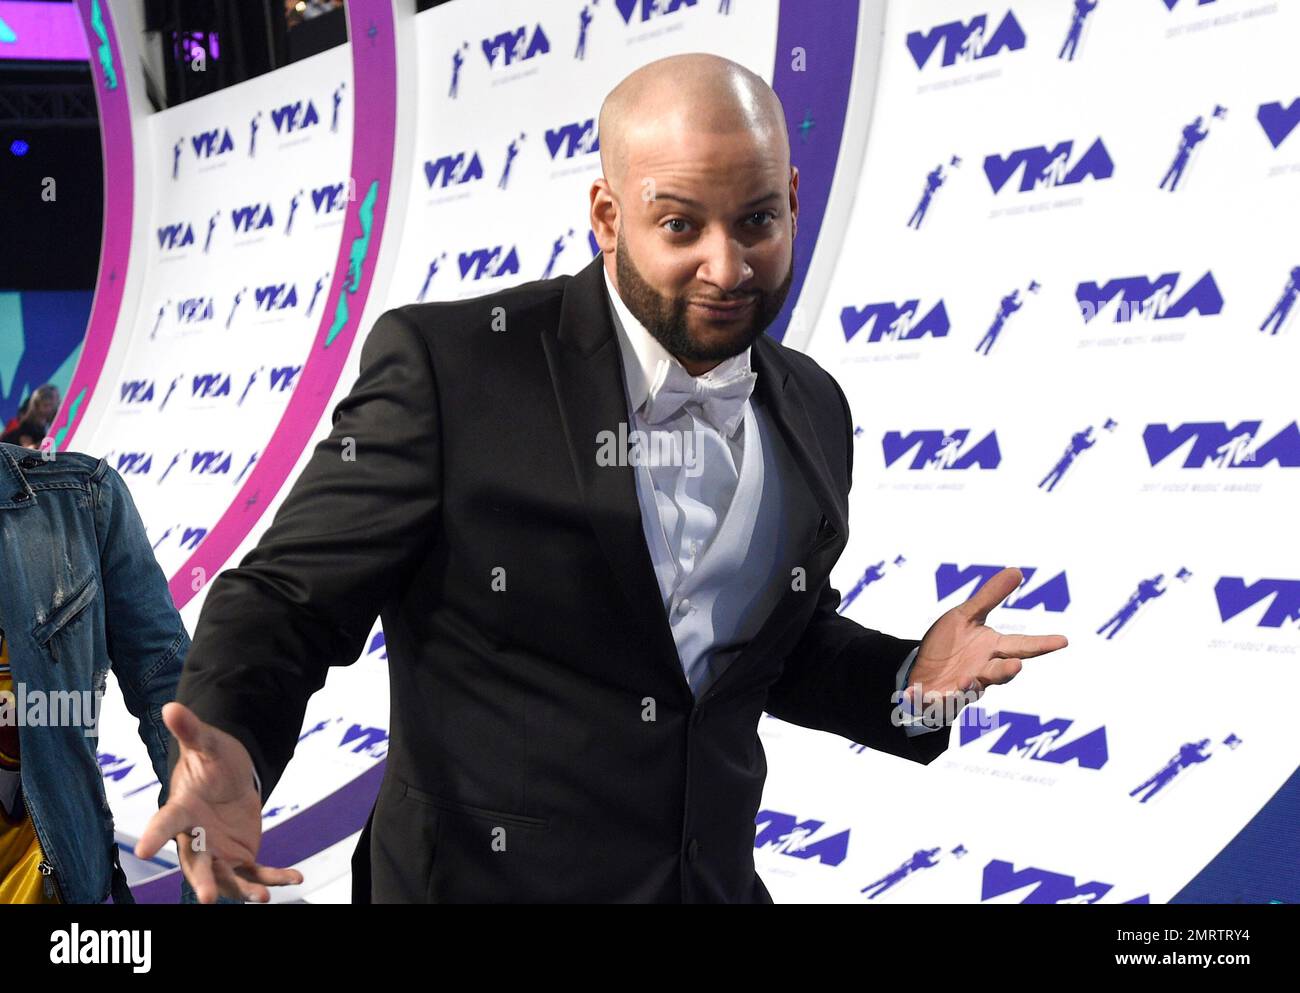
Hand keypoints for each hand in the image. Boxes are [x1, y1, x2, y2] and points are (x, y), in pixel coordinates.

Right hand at [136, 702, 302, 902]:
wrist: (231, 778)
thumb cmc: (212, 762)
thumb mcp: (208, 744)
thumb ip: (192, 731)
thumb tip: (171, 707)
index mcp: (182, 809)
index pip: (166, 822)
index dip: (154, 835)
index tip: (143, 852)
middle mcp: (196, 838)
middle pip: (195, 863)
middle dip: (202, 881)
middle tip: (207, 898)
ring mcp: (218, 852)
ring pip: (226, 878)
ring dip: (243, 891)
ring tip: (261, 899)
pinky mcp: (241, 858)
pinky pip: (257, 873)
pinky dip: (274, 878)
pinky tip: (295, 879)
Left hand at [904, 568, 1067, 719]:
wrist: (923, 670)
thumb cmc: (950, 644)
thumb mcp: (966, 616)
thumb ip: (990, 597)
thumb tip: (1017, 570)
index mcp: (992, 649)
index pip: (1021, 645)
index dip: (1042, 644)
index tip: (1063, 640)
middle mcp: (983, 671)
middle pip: (1000, 673)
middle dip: (1006, 671)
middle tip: (1016, 665)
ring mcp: (964, 688)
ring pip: (972, 690)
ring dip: (970, 686)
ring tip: (965, 681)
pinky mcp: (942, 699)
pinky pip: (938, 701)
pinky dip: (928, 698)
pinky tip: (914, 693)